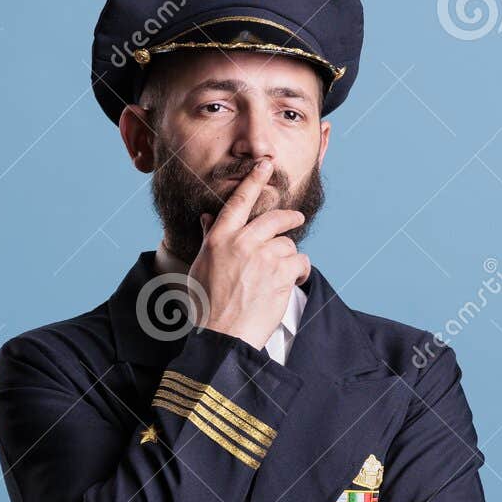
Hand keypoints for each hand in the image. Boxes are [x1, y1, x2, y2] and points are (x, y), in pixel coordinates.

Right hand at [188, 157, 309, 348]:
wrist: (223, 337)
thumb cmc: (208, 306)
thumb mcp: (201, 268)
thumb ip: (210, 239)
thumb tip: (208, 218)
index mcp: (219, 240)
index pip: (239, 201)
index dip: (254, 179)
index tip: (265, 164)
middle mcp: (241, 243)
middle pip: (274, 218)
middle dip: (289, 217)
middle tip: (297, 218)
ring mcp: (263, 257)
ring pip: (288, 244)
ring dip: (289, 257)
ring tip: (282, 275)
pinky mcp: (282, 273)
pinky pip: (300, 262)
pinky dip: (300, 272)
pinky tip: (293, 282)